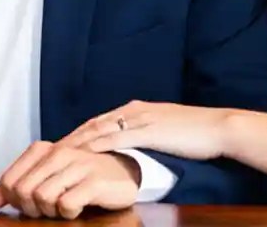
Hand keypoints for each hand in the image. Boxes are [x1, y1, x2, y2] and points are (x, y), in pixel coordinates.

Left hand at [0, 141, 139, 218]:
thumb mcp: (47, 178)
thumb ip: (17, 187)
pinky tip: (77, 208)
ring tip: (63, 207)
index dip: (14, 199)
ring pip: (42, 197)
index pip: (9, 180)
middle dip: (31, 208)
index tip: (29, 203)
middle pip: (23, 191)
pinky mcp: (95, 181)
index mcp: (43, 150)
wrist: (123, 172)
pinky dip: (68, 213)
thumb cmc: (82, 176)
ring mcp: (78, 165)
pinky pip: (66, 205)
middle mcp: (59, 153)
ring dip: (50, 211)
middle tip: (47, 209)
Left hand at [58, 100, 233, 160]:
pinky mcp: (148, 131)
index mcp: (137, 110)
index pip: (99, 123)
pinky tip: (82, 154)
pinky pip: (115, 139)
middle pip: (92, 125)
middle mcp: (133, 111)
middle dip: (69, 138)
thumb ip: (146, 134)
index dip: (78, 135)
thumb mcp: (165, 130)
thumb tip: (132, 148)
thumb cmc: (197, 133)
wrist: (219, 128)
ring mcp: (140, 119)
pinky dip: (96, 146)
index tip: (59, 148)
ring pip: (99, 130)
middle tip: (47, 153)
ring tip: (55, 155)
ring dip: (75, 142)